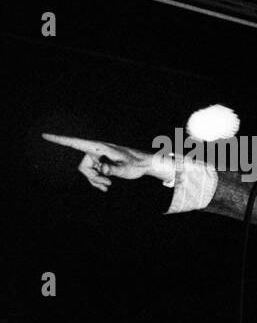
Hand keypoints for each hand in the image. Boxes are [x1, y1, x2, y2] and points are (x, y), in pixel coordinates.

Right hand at [43, 133, 164, 191]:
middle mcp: (96, 151)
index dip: (60, 140)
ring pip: (87, 171)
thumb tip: (103, 169)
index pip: (75, 143)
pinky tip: (105, 187)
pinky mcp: (100, 164)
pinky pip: (92, 174)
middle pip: (82, 166)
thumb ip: (114, 168)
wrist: (144, 164)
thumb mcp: (126, 168)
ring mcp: (97, 158)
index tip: (45, 136)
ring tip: (108, 186)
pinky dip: (97, 181)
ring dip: (95, 180)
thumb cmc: (136, 163)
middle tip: (107, 184)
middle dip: (92, 177)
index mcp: (99, 147)